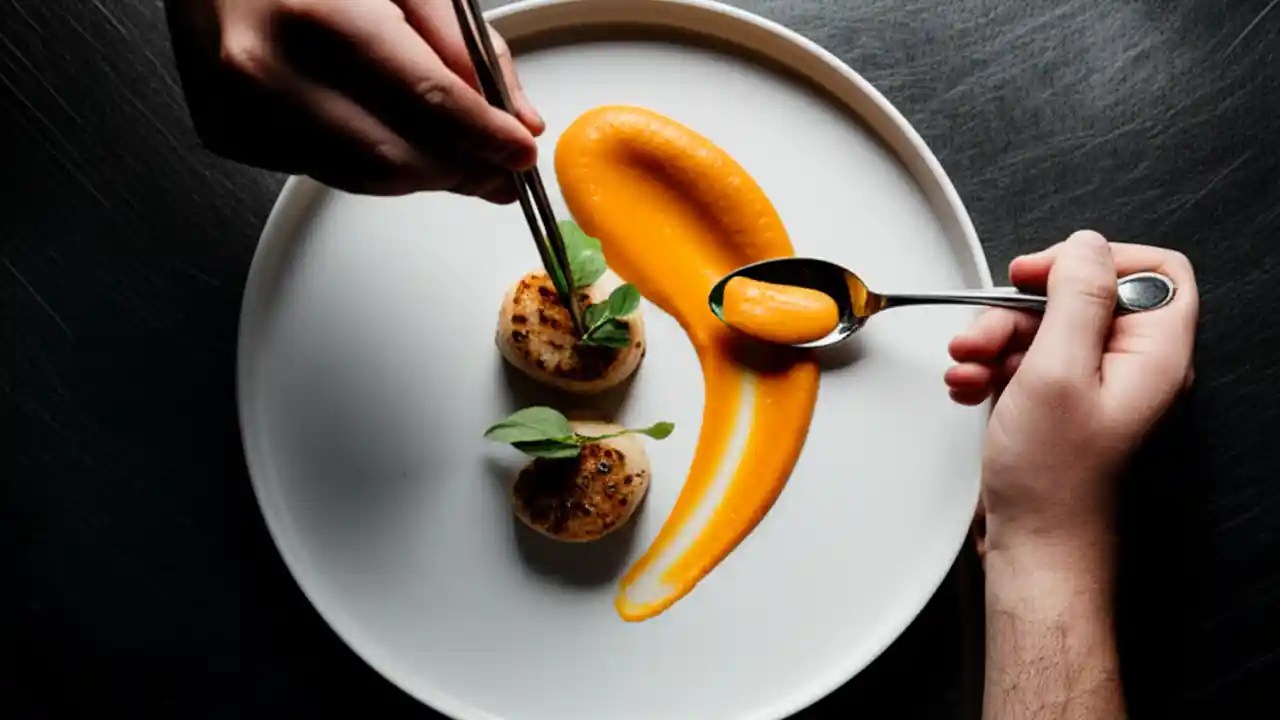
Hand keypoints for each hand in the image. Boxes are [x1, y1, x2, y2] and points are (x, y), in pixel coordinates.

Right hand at [166, 0, 543, 199]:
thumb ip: (463, 46)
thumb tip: (513, 117)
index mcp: (316, 15)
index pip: (427, 100)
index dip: (485, 136)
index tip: (521, 150)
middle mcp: (266, 69)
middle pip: (397, 157)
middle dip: (463, 169)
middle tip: (503, 167)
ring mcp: (239, 110)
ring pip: (364, 178)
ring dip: (425, 176)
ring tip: (463, 160)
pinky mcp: (228, 133)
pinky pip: (327, 171)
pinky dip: (374, 165)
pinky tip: (394, 138)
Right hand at [944, 231, 1197, 551]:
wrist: (1034, 544)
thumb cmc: (1054, 480)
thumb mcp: (1058, 372)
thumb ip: (1077, 298)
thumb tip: (1086, 246)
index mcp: (1154, 354)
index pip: (1154, 271)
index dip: (1096, 259)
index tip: (1045, 272)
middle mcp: (1130, 365)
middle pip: (1081, 297)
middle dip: (1021, 308)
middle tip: (986, 329)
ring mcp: (1092, 385)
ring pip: (1043, 327)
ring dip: (994, 339)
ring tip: (967, 366)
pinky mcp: (1057, 402)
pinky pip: (1024, 360)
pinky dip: (990, 366)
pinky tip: (969, 385)